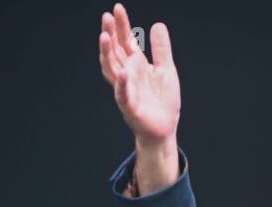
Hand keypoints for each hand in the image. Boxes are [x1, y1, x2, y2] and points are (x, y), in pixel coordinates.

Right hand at [98, 3, 179, 147]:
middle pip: (115, 52)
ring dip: (107, 54)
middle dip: (110, 35)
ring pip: (112, 70)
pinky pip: (123, 95)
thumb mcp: (166, 70)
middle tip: (106, 17)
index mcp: (136, 65)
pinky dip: (122, 85)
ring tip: (105, 37)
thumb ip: (161, 49)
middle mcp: (127, 76)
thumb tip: (157, 24)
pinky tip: (123, 73)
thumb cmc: (163, 102)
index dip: (121, 25)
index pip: (125, 42)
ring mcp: (126, 91)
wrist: (165, 129)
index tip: (117, 8)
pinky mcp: (130, 108)